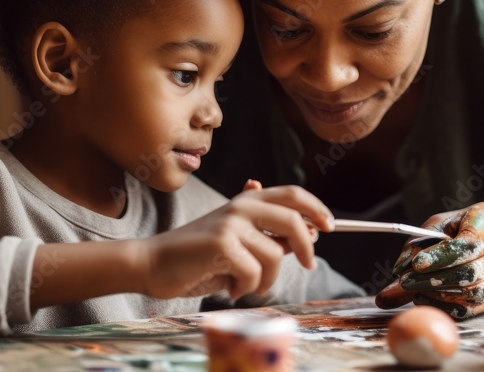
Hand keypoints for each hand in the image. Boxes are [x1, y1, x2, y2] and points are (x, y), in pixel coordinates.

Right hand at [137, 182, 333, 299]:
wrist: (153, 264)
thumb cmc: (197, 257)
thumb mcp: (237, 242)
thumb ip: (268, 235)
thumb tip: (310, 233)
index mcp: (246, 201)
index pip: (292, 194)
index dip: (316, 208)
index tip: (330, 226)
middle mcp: (240, 207)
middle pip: (293, 220)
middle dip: (306, 246)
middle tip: (308, 264)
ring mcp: (230, 223)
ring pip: (274, 256)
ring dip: (265, 280)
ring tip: (243, 283)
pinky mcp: (221, 244)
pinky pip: (255, 273)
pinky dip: (246, 288)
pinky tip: (228, 286)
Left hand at [375, 202, 483, 317]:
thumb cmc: (458, 229)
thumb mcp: (437, 226)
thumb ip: (417, 244)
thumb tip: (397, 271)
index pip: (469, 242)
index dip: (443, 255)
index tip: (417, 264)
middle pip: (471, 270)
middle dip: (435, 278)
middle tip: (406, 282)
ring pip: (473, 291)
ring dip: (439, 294)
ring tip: (414, 290)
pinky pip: (472, 308)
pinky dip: (446, 306)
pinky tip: (425, 298)